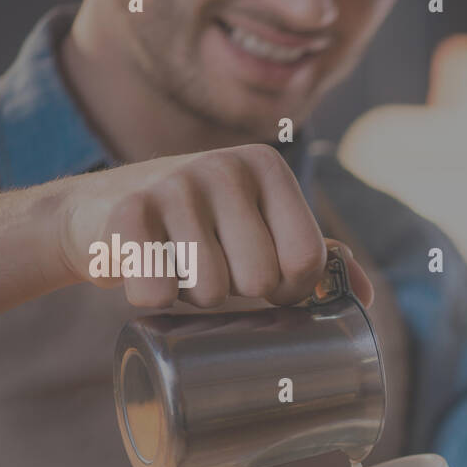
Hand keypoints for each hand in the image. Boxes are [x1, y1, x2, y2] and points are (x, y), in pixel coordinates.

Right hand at [57, 143, 372, 308]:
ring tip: (180, 266)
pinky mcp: (127, 211)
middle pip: (260, 278)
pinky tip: (145, 274)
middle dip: (238, 293)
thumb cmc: (200, 227)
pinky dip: (152, 300)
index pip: (306, 259)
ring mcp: (174, 184)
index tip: (268, 281)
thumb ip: (317, 257)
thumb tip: (366, 299)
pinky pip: (156, 290)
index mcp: (268, 168)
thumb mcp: (261, 228)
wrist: (100, 213)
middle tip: (214, 268)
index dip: (290, 288)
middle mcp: (225, 166)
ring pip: (210, 289)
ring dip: (194, 296)